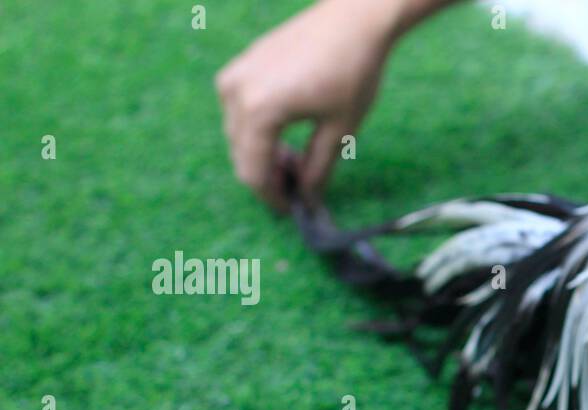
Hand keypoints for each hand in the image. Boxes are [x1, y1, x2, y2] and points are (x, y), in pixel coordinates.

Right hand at [215, 0, 414, 208]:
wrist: (353, 19)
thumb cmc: (352, 71)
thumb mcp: (340, 129)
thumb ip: (318, 169)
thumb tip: (307, 199)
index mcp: (259, 110)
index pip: (253, 172)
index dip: (273, 197)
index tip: (294, 211)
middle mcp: (235, 92)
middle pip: (241, 155)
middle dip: (268, 177)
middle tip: (301, 187)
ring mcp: (233, 76)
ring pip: (238, 136)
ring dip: (262, 156)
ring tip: (299, 161)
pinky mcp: (240, 67)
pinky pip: (239, 112)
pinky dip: (259, 132)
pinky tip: (288, 137)